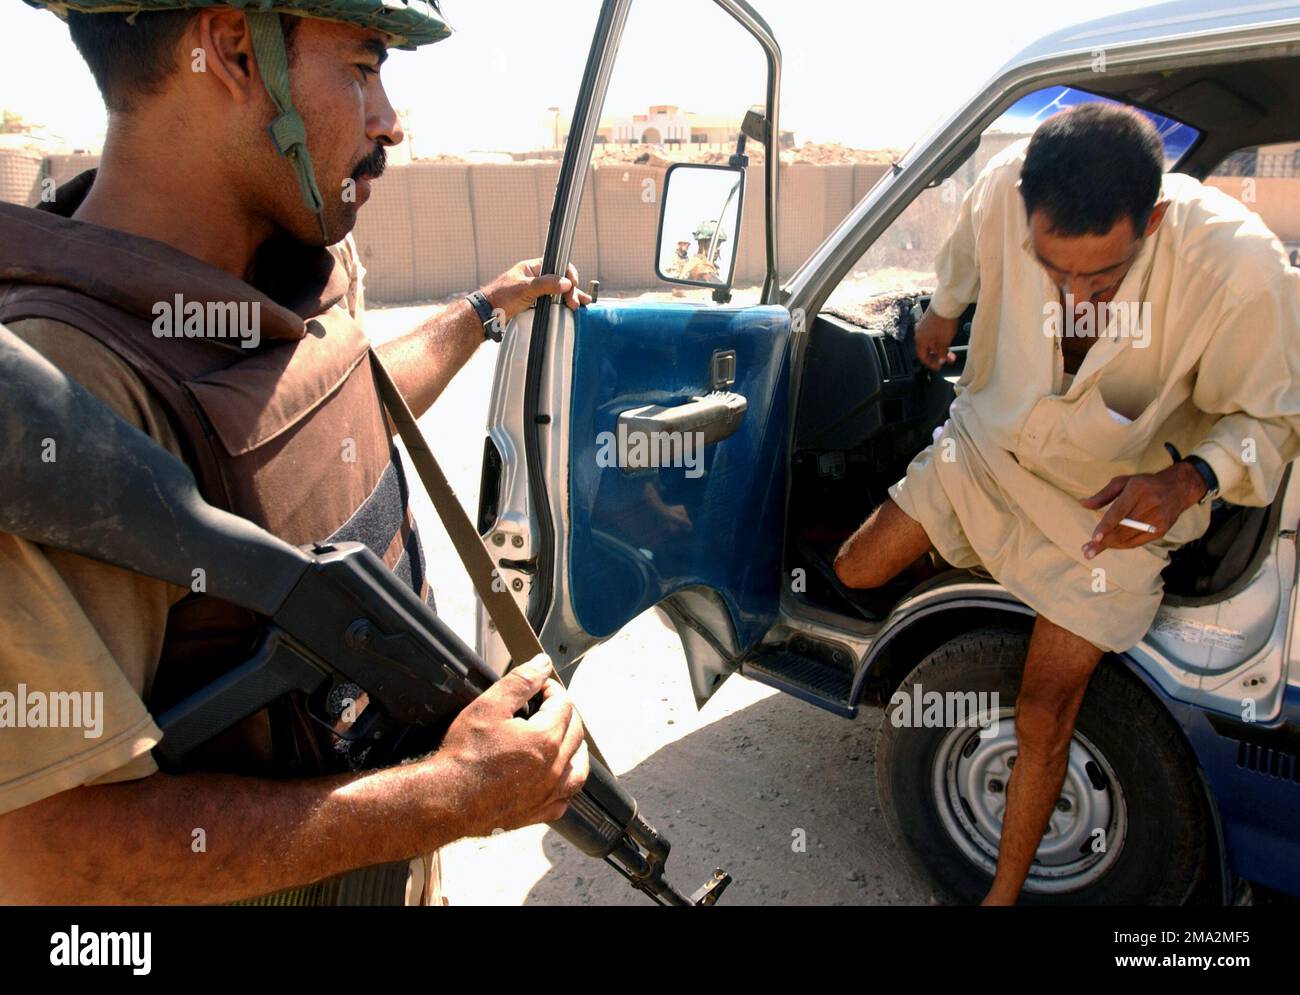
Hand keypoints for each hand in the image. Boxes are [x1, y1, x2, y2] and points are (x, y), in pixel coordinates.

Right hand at [432, 654, 588, 835]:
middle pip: (575, 733)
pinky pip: (564, 799)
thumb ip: (520, 681)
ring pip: (578, 769)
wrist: (445, 799)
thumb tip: (542, 665)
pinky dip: (565, 785)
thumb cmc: (464, 754)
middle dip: (566, 713)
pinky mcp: (536, 813)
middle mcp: (554, 768)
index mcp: (546, 739)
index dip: (552, 689)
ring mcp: (547, 794)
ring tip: (564, 738)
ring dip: (575, 749)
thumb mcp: (489, 706)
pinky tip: (556, 778)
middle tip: (549, 706)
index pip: (564, 704)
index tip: (541, 686)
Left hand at [482, 258, 592, 321]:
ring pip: (558, 292)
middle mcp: (535, 278)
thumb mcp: (525, 288)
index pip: (556, 265)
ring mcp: (535, 292)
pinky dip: (562, 306)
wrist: (486, 315)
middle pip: (560, 280)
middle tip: (574, 303)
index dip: (568, 273)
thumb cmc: (500, 298)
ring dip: (570, 298)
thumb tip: (566, 282)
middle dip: (570, 290)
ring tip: (581, 306)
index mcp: (532, 268)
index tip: (572, 285)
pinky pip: (552, 303)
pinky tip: (571, 310)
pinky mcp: (534, 305)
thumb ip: (546, 284)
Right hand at [915, 308, 958, 370]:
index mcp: (920, 340)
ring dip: (939, 348)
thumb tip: (941, 360)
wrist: (945, 304)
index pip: (922, 357)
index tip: (938, 366)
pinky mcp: (928, 320)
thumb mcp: (944, 342)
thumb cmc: (943, 321)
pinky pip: (931, 334)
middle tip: (947, 360)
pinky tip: (946, 339)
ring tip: (950, 350)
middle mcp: (919, 334)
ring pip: (930, 341)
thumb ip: (941, 353)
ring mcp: (923, 326)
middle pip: (927, 349)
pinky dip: (938, 339)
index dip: (931, 363)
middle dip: (937, 355)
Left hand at [1079, 462, 1206, 558]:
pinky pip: (1137, 542)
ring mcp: (1157, 520)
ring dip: (1109, 546)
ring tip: (1091, 551)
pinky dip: (1121, 545)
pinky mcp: (1161, 530)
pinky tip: (1109, 545)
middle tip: (1086, 551)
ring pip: (1128, 538)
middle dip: (1103, 542)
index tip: (1094, 538)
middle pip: (1122, 528)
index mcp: (1137, 490)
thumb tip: (1082, 504)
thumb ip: (1102, 495)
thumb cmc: (1144, 484)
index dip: (1106, 526)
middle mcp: (1149, 505)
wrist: (1178, 489)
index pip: (1119, 511)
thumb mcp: (1123, 482)